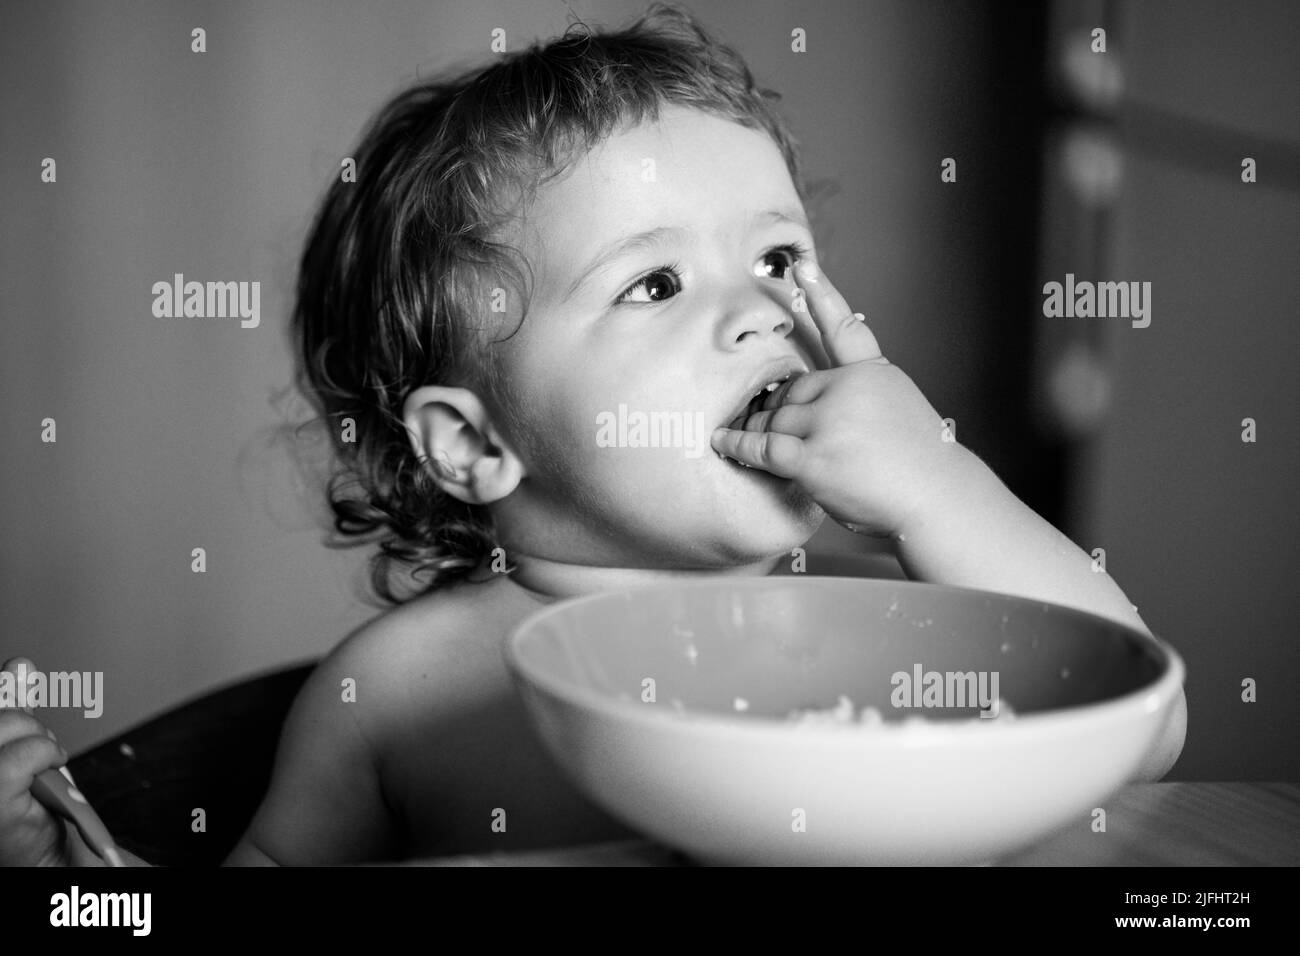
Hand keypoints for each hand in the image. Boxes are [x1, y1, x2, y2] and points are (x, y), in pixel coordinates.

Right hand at [0, 657, 75, 865]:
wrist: (51, 851)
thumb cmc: (34, 805)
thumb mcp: (24, 746)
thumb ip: (16, 710)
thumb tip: (17, 663)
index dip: (3, 688)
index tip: (20, 670)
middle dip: (27, 721)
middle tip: (44, 747)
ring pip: (6, 728)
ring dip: (38, 739)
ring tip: (46, 762)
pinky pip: (20, 757)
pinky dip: (45, 754)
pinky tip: (51, 766)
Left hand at [710, 260, 976, 535]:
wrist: (938, 497)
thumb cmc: (919, 468)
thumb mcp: (899, 410)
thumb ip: (862, 396)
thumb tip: (816, 401)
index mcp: (874, 373)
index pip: (843, 329)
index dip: (822, 296)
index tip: (802, 268)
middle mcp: (851, 387)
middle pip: (792, 390)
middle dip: (775, 410)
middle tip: (757, 422)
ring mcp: (833, 419)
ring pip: (775, 419)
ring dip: (758, 432)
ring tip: (744, 441)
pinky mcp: (815, 454)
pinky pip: (763, 446)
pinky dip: (739, 445)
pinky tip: (723, 443)